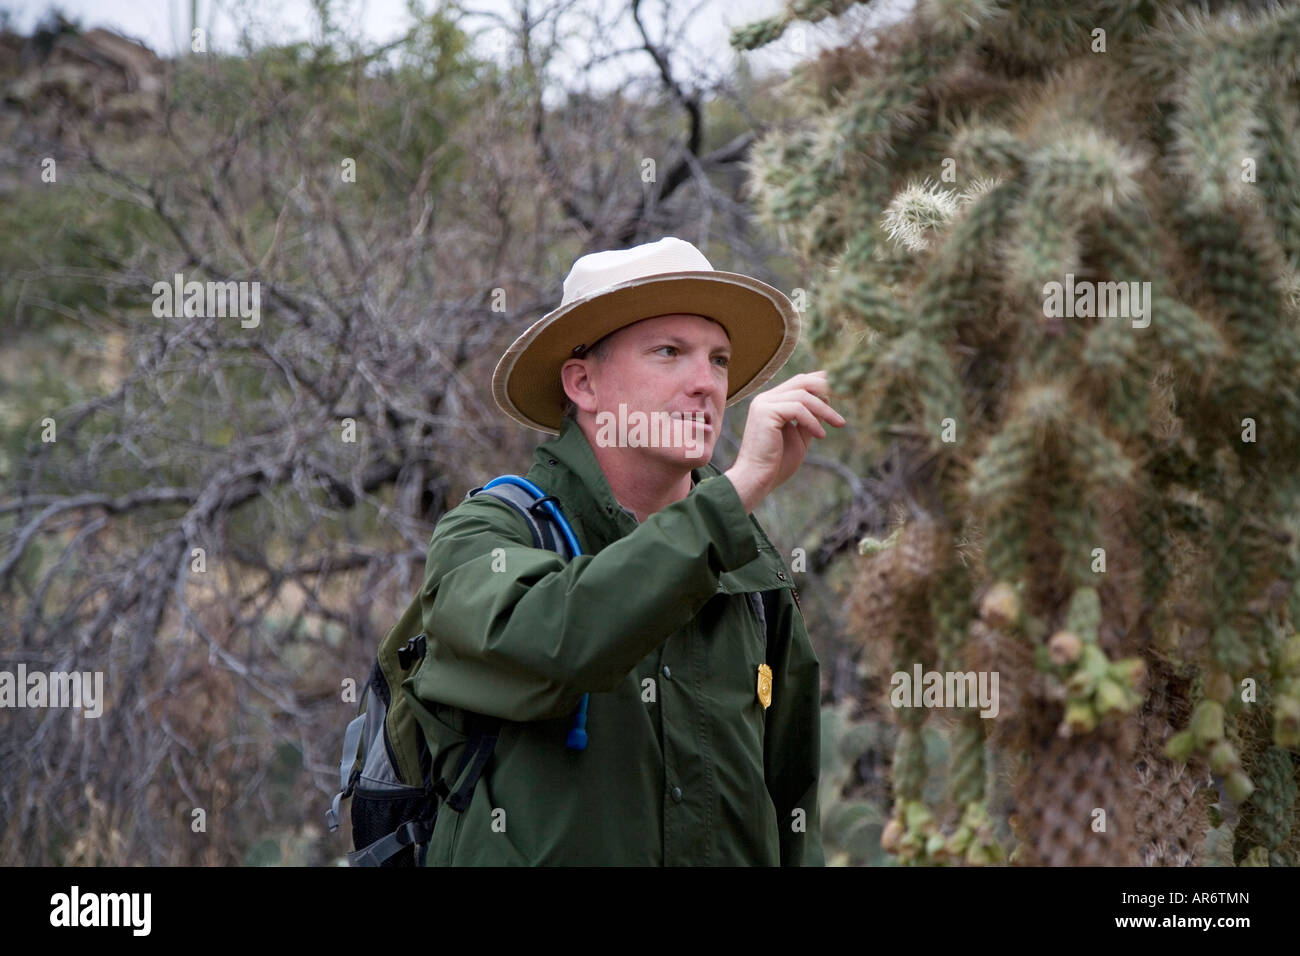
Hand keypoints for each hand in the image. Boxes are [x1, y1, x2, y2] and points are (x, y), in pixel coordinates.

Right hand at [724, 371, 844, 512]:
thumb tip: (826, 400)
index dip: (821, 384)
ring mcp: (764, 404)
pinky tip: (820, 436)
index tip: (841, 396)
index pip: (799, 382)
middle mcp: (766, 399)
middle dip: (826, 391)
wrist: (757, 479)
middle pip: (802, 381)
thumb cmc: (777, 463)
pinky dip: (813, 421)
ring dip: (825, 410)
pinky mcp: (765, 413)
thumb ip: (811, 418)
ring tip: (839, 424)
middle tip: (844, 406)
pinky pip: (797, 409)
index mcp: (772, 402)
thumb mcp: (801, 436)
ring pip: (803, 396)